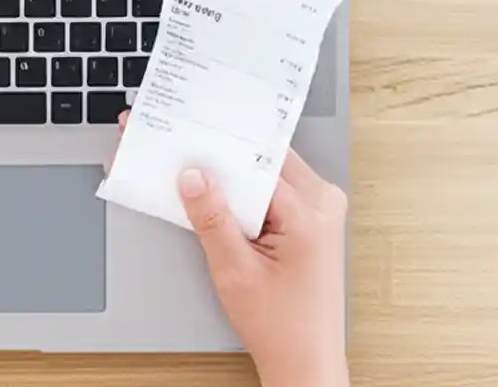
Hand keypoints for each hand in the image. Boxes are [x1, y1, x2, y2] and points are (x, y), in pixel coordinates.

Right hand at [118, 112, 349, 386]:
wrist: (306, 361)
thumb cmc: (282, 326)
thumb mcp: (234, 271)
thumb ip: (211, 218)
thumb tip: (192, 176)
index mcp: (310, 212)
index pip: (254, 159)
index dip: (213, 146)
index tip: (180, 135)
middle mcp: (322, 202)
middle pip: (260, 157)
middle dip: (217, 154)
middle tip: (176, 147)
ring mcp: (319, 208)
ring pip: (263, 170)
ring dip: (227, 171)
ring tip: (188, 171)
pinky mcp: (309, 218)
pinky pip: (270, 187)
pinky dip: (239, 189)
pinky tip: (211, 194)